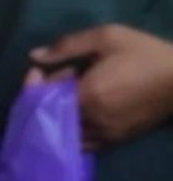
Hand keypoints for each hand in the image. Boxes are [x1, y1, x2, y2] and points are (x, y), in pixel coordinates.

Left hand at [30, 25, 172, 147]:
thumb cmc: (146, 53)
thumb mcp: (108, 37)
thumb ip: (67, 46)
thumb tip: (34, 56)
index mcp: (86, 95)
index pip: (43, 98)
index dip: (36, 84)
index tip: (40, 70)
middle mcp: (90, 121)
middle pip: (50, 115)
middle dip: (48, 96)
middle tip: (64, 76)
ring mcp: (102, 134)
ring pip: (63, 132)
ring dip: (58, 114)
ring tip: (71, 93)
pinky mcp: (114, 141)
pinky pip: (81, 142)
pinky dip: (72, 130)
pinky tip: (80, 112)